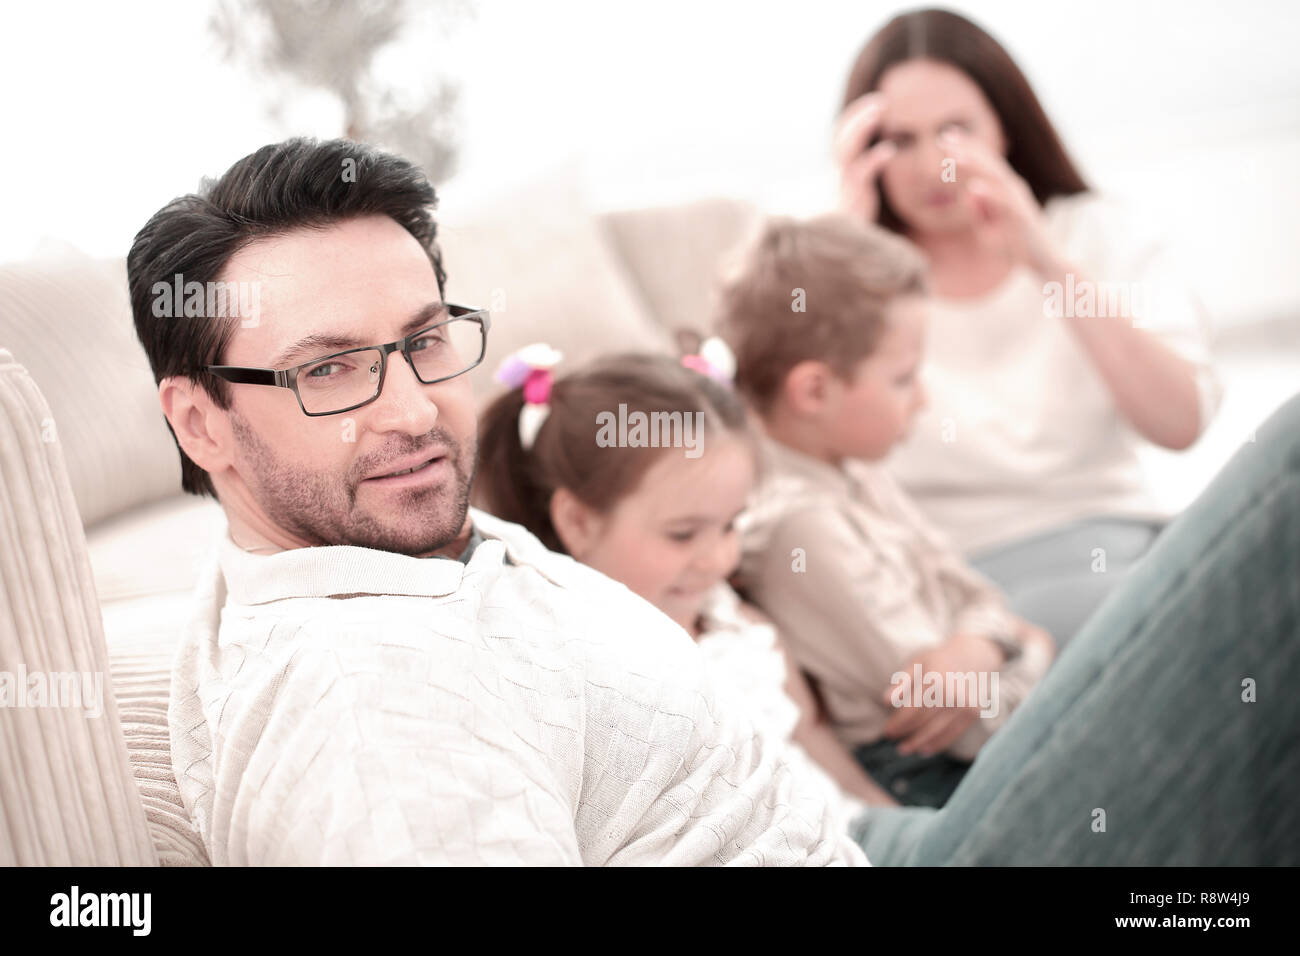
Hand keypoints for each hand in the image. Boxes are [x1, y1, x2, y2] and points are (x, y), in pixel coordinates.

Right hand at [833, 92, 896, 222]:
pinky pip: (859, 175)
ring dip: (861, 128)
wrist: (838, 250)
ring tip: (879, 111)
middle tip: (881, 101)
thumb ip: (866, 170)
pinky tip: (888, 151)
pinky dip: (873, 160)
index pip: (843, 135)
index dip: (857, 117)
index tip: (877, 103)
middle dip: (858, 116)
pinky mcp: (850, 200)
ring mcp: (842, 186)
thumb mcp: (857, 193)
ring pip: (846, 150)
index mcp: (839, 169)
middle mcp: (837, 174)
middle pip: (842, 137)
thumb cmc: (851, 220)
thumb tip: (885, 149)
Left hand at [881, 633, 1004, 756]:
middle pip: (924, 722)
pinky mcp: (973, 714)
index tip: (887, 730)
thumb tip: (885, 701)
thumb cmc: (937, 660)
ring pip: (937, 732)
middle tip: (891, 740)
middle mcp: (952, 695)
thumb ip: (901, 682)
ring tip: (905, 749)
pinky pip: (953, 734)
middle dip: (906, 733)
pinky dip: (938, 744)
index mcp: (935, 680)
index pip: (912, 709)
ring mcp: (964, 706)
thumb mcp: (917, 663)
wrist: (971, 657)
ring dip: (919, 743)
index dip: (898, 722)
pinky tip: (924, 750)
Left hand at [940, 129, 1066, 277]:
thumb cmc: (1017, 244)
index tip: (945, 136)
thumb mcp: (990, 228)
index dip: (967, 148)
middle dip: (966, 149)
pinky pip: (1004, 203)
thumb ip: (979, 211)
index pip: (984, 163)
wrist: (1044, 261)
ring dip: (975, 165)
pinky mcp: (1022, 217)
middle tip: (944, 138)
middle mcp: (1013, 189)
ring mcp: (1018, 201)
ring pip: (995, 178)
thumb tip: (968, 193)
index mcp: (1006, 189)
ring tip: (955, 156)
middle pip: (987, 164)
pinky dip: (989, 194)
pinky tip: (972, 187)